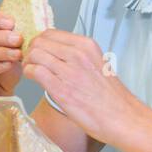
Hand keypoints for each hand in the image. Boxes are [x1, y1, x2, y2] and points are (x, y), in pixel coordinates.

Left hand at [23, 29, 142, 139]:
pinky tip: (35, 81)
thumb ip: (76, 55)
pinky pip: (34, 72)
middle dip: (30, 52)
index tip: (38, 52)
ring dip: (28, 63)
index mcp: (86, 46)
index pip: (50, 33)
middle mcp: (78, 54)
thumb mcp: (95, 63)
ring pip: (34, 55)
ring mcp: (69, 71)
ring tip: (33, 72)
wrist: (122, 118)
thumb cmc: (109, 95)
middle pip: (39, 42)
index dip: (39, 42)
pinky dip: (29, 74)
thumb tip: (52, 50)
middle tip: (32, 63)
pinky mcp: (61, 89)